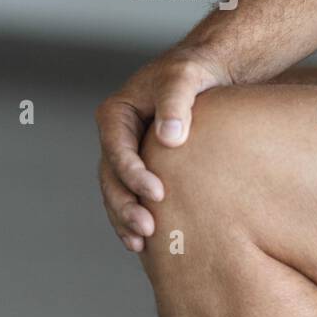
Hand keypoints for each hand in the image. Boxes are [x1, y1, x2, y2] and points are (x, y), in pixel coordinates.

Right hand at [95, 49, 229, 250]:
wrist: (206, 75)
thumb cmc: (194, 73)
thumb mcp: (185, 78)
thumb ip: (176, 103)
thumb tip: (169, 138)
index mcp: (117, 114)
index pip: (117, 149)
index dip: (133, 174)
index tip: (158, 193)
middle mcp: (116, 137)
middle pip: (110, 177)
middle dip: (125, 205)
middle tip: (147, 229)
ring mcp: (127, 154)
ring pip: (117, 192)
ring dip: (125, 218)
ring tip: (142, 243)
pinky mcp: (143, 168)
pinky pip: (131, 196)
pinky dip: (134, 216)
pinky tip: (146, 242)